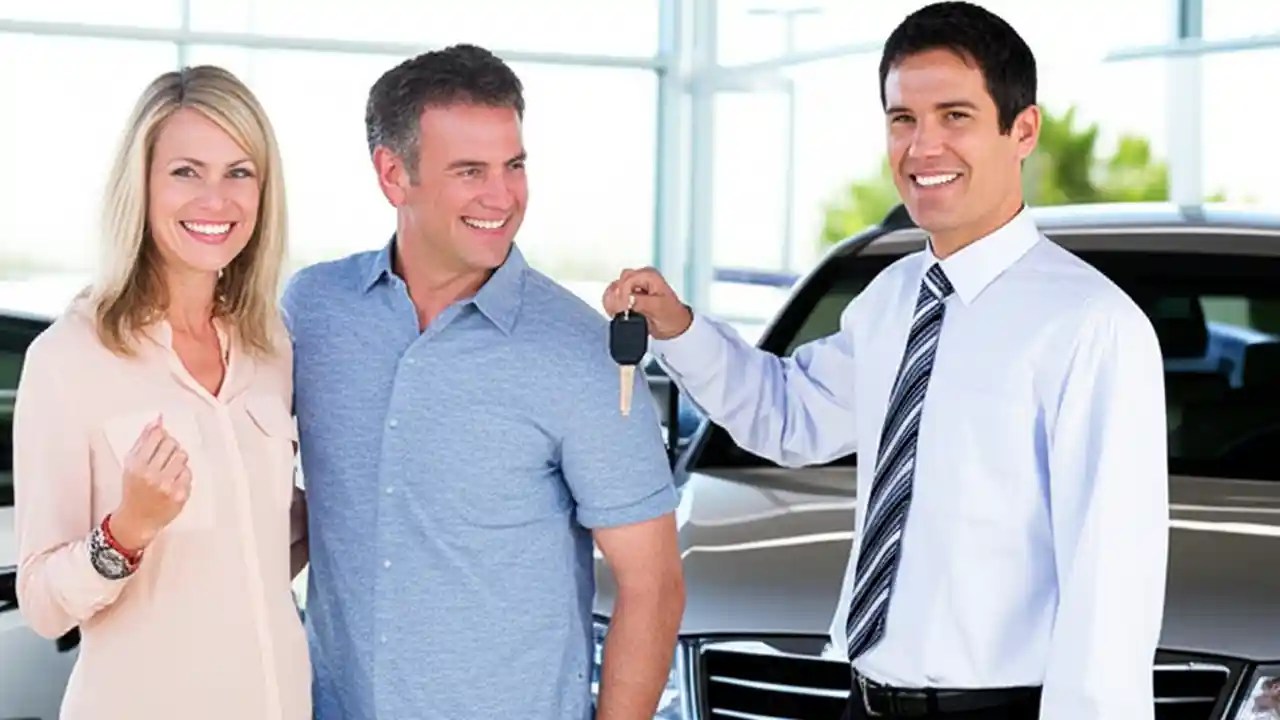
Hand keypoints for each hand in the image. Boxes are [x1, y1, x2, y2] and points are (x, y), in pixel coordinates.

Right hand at [110, 415, 192, 551]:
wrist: (137, 519)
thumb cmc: (134, 489)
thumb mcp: (131, 464)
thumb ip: (144, 441)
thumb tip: (157, 420)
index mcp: (137, 466)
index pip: (157, 437)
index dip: (161, 435)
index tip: (160, 439)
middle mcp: (152, 476)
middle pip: (172, 444)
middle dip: (170, 446)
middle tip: (165, 455)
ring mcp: (167, 486)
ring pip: (182, 456)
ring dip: (178, 458)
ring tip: (169, 467)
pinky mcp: (180, 495)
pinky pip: (188, 473)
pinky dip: (183, 473)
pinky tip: (173, 480)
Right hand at [602, 267, 693, 339]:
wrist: (674, 327)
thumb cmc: (672, 315)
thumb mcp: (658, 307)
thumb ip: (640, 302)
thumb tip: (626, 300)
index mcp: (649, 275)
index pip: (627, 280)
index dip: (623, 295)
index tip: (624, 309)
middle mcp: (640, 278)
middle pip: (618, 282)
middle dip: (617, 298)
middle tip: (621, 311)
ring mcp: (633, 287)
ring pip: (613, 289)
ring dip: (612, 301)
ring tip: (618, 313)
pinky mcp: (628, 296)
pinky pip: (613, 297)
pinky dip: (611, 305)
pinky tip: (616, 313)